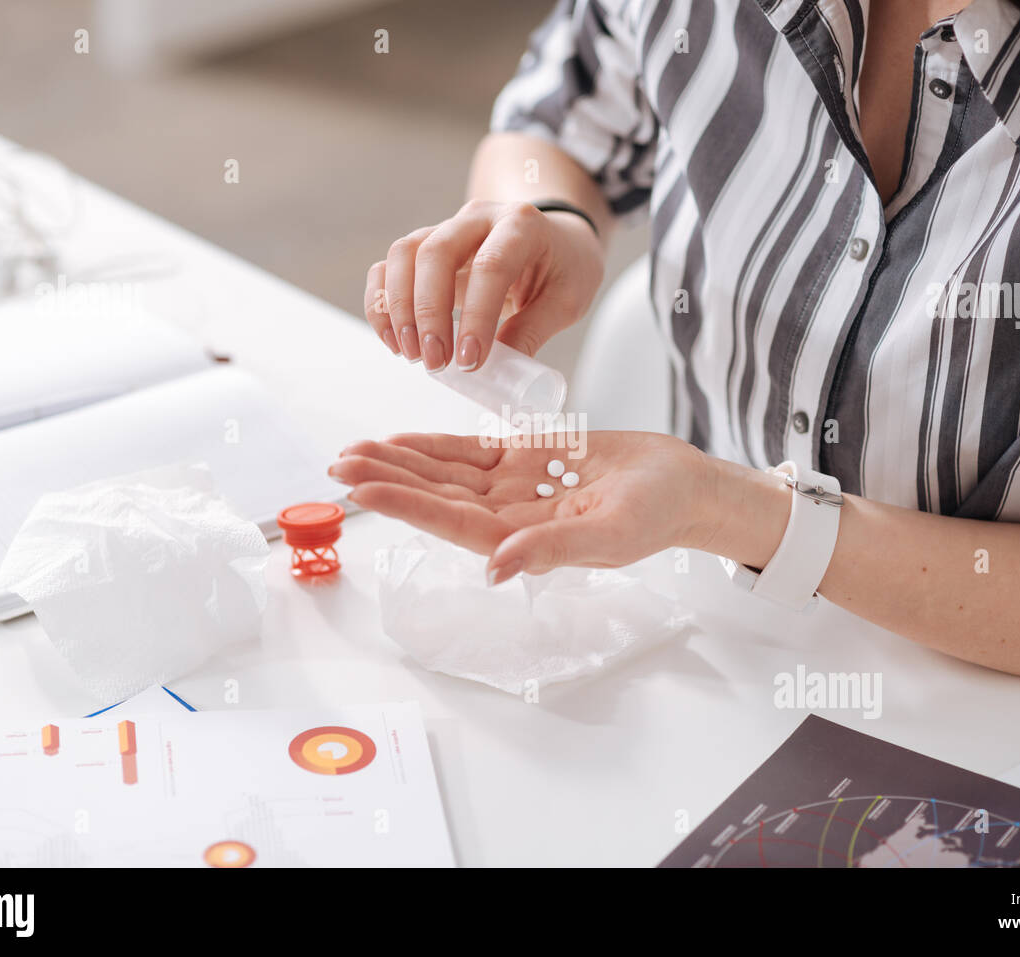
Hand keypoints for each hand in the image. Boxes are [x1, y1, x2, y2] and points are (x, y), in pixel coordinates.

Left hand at [328, 431, 789, 583]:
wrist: (683, 484)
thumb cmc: (657, 514)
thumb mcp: (612, 534)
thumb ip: (552, 550)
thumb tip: (497, 569)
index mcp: (524, 538)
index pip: (452, 520)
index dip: (406, 503)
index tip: (363, 488)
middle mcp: (508, 516)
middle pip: (436, 497)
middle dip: (387, 480)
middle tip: (337, 465)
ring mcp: (514, 488)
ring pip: (445, 474)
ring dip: (400, 462)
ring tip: (353, 451)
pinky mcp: (524, 461)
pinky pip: (469, 454)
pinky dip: (433, 446)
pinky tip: (400, 441)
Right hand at [363, 200, 604, 371]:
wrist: (557, 238)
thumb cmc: (565, 267)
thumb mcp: (566, 300)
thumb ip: (533, 331)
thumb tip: (497, 374)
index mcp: (522, 225)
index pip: (492, 265)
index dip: (477, 315)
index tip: (469, 360)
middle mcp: (479, 218)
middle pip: (436, 253)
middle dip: (429, 313)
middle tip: (435, 362)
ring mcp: (447, 228)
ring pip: (404, 254)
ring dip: (398, 308)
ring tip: (411, 355)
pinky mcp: (426, 246)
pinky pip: (389, 266)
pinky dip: (381, 302)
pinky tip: (394, 339)